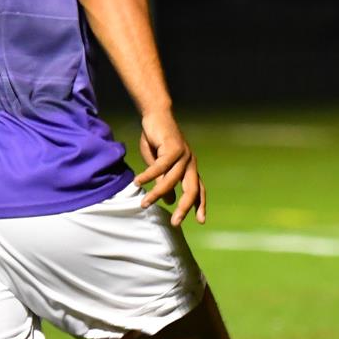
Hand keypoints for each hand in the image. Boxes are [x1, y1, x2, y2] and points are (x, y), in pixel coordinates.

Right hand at [134, 107, 204, 225]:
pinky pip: (160, 166)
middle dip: (185, 207)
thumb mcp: (160, 166)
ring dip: (156, 193)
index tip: (200, 221)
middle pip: (192, 189)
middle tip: (176, 222)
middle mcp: (191, 163)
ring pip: (171, 179)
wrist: (156, 117)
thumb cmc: (157, 142)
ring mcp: (184, 155)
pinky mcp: (173, 147)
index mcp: (190, 169)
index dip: (200, 205)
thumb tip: (169, 200)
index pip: (199, 190)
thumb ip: (165, 182)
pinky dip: (148, 175)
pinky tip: (138, 182)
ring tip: (144, 203)